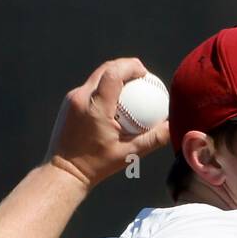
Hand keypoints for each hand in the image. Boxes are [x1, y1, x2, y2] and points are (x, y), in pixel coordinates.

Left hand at [45, 57, 170, 188]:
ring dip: (115, 75)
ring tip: (132, 87)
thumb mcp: (129, 153)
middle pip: (106, 69)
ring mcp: (72, 99)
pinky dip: (105, 87)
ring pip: (97, 76)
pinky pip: (90, 87)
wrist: (64, 172)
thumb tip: (172, 126)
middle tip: (143, 77)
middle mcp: (81, 98)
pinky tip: (116, 101)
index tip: (145, 73)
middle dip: (126, 66)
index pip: (114, 73)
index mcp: (96, 107)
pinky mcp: (69, 103)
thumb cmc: (96, 165)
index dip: (131, 66)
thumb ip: (153, 138)